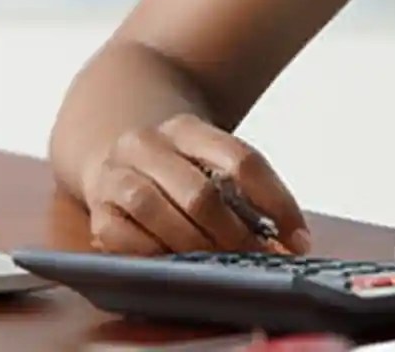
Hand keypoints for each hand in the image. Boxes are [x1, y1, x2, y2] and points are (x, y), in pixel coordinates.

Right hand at [84, 113, 310, 255]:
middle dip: (235, 236)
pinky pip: (120, 238)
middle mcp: (145, 144)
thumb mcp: (209, 162)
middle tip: (258, 261)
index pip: (241, 160)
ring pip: (153, 209)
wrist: (112, 154)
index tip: (298, 238)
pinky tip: (177, 266)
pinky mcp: (97, 210)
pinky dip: (152, 255)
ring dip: (194, 246)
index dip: (276, 203)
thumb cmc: (177, 170)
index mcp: (185, 127)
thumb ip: (248, 193)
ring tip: (221, 267)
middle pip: (199, 192)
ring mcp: (115, 175)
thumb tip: (292, 241)